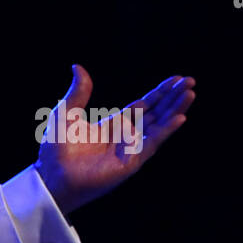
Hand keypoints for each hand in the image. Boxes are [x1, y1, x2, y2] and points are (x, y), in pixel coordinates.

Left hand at [34, 64, 194, 214]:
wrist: (51, 175)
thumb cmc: (56, 148)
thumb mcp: (67, 112)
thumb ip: (79, 91)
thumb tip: (78, 66)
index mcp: (112, 125)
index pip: (143, 106)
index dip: (160, 93)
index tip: (176, 80)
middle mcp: (125, 137)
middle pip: (156, 114)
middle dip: (172, 98)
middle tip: (190, 82)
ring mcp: (130, 150)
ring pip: (159, 126)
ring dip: (175, 110)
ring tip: (190, 93)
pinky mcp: (131, 162)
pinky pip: (152, 143)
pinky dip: (166, 130)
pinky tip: (180, 117)